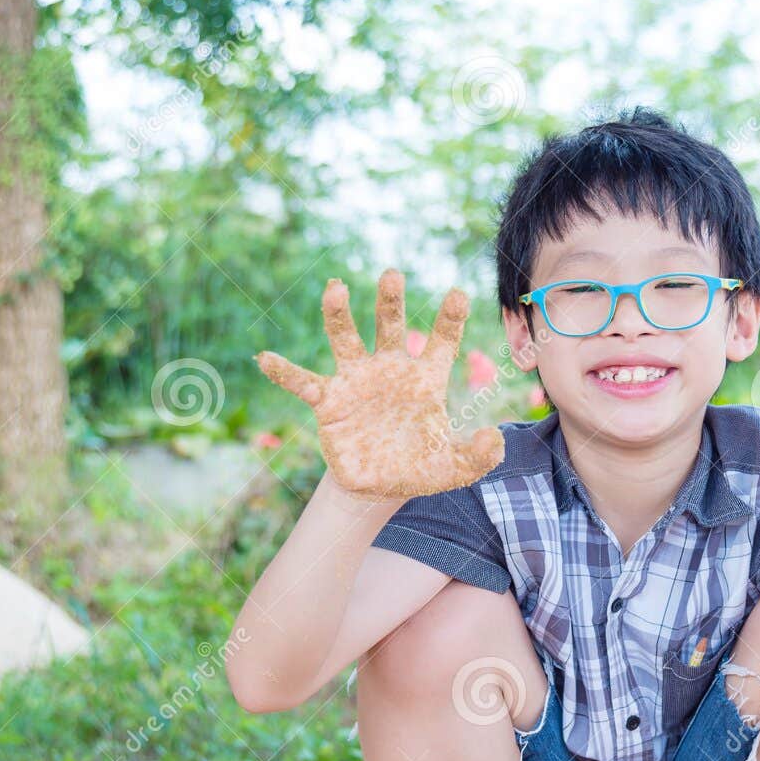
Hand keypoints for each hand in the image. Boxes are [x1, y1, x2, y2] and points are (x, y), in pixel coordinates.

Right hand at [255, 270, 504, 499]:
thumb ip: (478, 455)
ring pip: (346, 340)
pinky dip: (286, 372)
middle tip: (392, 274)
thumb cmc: (420, 468)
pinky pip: (304, 383)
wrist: (379, 487)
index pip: (441, 343)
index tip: (458, 292)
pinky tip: (266, 359)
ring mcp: (357, 382)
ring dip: (339, 314)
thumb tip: (493, 436)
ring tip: (335, 288)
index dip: (450, 319)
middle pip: (390, 327)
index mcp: (424, 380)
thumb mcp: (456, 468)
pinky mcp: (329, 402)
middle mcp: (389, 371)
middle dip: (390, 301)